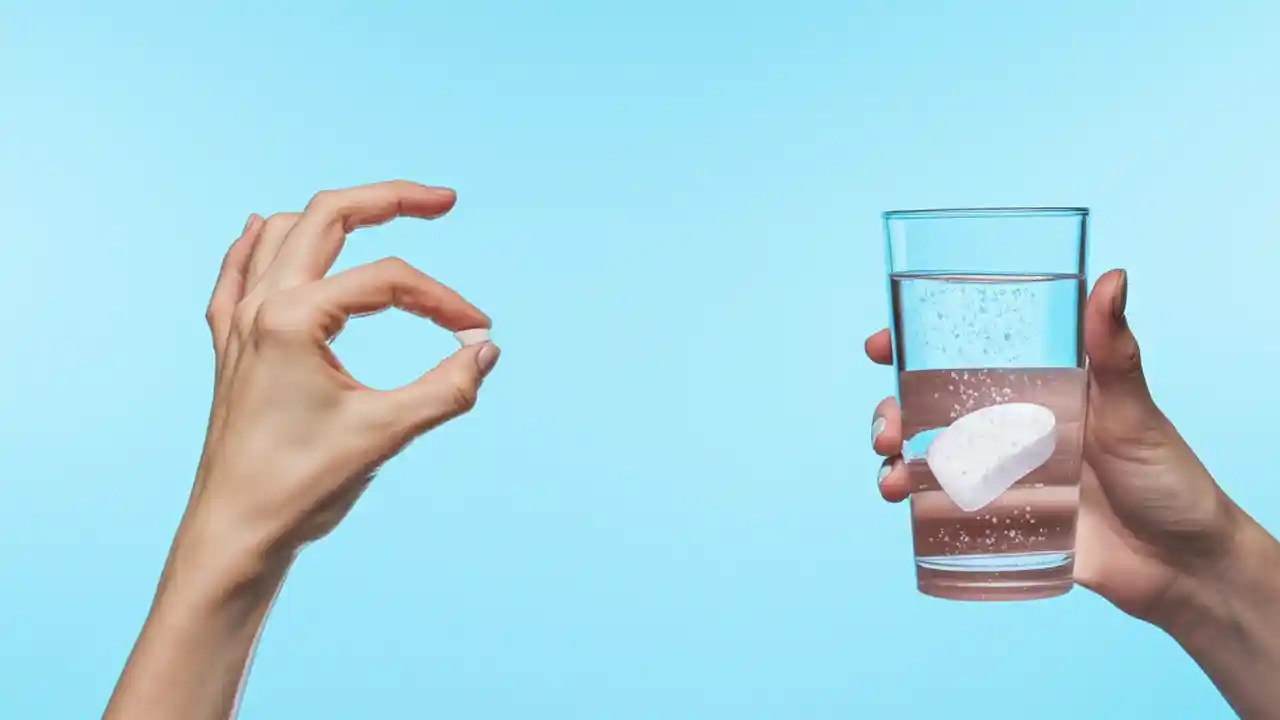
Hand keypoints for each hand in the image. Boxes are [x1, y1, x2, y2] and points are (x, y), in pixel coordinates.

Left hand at [190, 179, 499, 573]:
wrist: (236, 535)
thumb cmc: (303, 487)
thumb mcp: (386, 433)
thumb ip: (446, 389)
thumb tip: (488, 350)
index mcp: (294, 319)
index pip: (388, 280)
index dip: (442, 300)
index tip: (476, 334)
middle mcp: (260, 307)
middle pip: (327, 216)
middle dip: (389, 200)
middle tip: (443, 201)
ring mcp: (238, 325)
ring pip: (281, 235)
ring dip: (332, 218)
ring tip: (377, 217)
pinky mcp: (229, 349)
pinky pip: (235, 274)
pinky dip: (257, 244)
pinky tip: (261, 229)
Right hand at [866, 269, 1237, 620]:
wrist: (1182, 565)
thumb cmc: (1168, 478)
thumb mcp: (1135, 410)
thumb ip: (1114, 351)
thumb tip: (1112, 278)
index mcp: (1034, 394)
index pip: (964, 361)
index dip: (913, 351)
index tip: (881, 347)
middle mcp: (1009, 433)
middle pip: (929, 413)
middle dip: (892, 414)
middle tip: (888, 429)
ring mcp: (1001, 481)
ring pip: (927, 462)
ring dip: (894, 463)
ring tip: (892, 478)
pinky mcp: (1002, 526)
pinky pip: (945, 514)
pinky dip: (915, 508)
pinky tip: (907, 507)